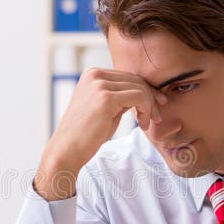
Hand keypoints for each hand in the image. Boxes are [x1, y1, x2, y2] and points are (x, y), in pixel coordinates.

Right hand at [34, 67, 166, 200]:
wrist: (67, 150)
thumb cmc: (87, 134)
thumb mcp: (106, 108)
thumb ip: (121, 96)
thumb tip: (145, 91)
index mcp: (92, 74)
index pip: (129, 76)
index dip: (146, 91)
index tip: (156, 106)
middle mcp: (95, 74)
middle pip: (136, 80)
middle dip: (151, 98)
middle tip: (156, 118)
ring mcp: (99, 84)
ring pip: (140, 88)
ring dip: (149, 107)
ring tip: (146, 124)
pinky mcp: (105, 97)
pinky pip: (139, 97)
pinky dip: (146, 110)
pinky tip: (141, 124)